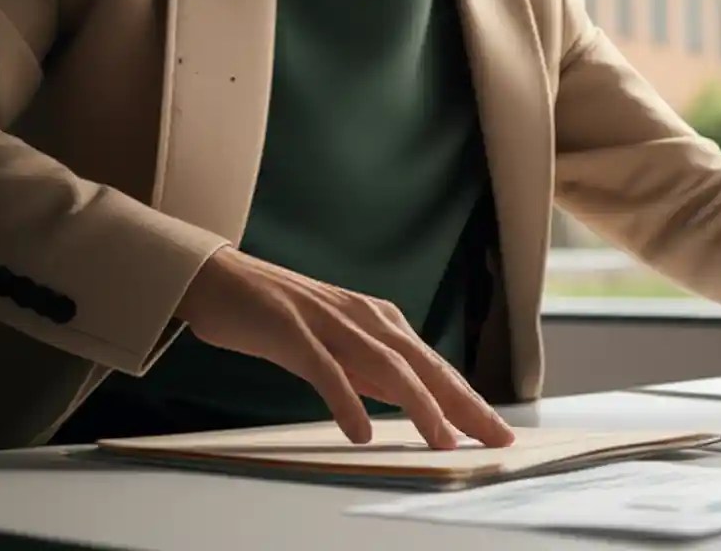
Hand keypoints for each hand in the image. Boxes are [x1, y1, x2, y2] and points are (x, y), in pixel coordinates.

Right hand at [176, 246, 515, 448]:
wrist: (221, 279)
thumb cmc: (283, 317)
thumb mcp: (341, 346)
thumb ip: (374, 372)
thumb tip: (412, 403)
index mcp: (381, 322)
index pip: (435, 368)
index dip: (470, 400)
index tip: (499, 432)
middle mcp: (366, 319)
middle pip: (426, 366)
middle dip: (465, 404)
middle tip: (495, 437)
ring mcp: (331, 323)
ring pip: (387, 367)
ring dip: (419, 405)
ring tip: (442, 440)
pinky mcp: (293, 332)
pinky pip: (325, 370)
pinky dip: (346, 400)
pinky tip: (360, 431)